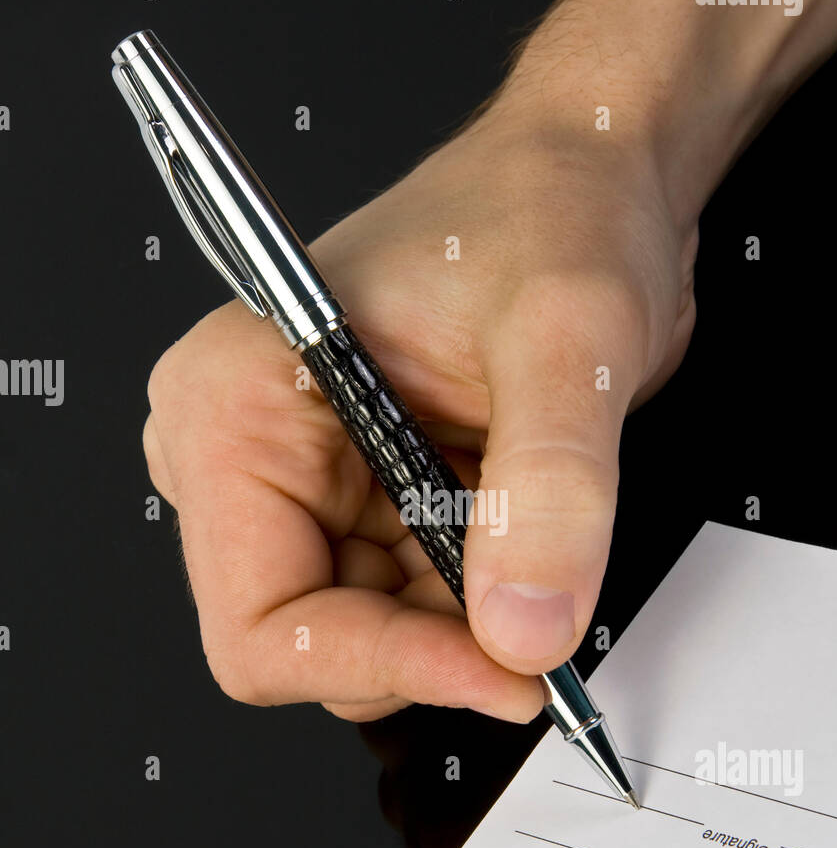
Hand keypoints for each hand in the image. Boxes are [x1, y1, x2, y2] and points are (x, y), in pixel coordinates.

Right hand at [143, 95, 697, 723]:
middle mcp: (246, 451)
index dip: (382, 664)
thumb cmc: (552, 206)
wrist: (591, 175)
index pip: (262, 619)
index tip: (502, 672)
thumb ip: (545, 490)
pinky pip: (409, 609)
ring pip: (368, 637)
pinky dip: (476, 604)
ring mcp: (303, 484)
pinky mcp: (361, 502)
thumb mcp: (565, 337)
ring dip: (463, 626)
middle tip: (535, 618)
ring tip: (533, 537)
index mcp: (234, 404)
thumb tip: (524, 630)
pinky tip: (520, 535)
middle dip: (430, 649)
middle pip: (309, 641)